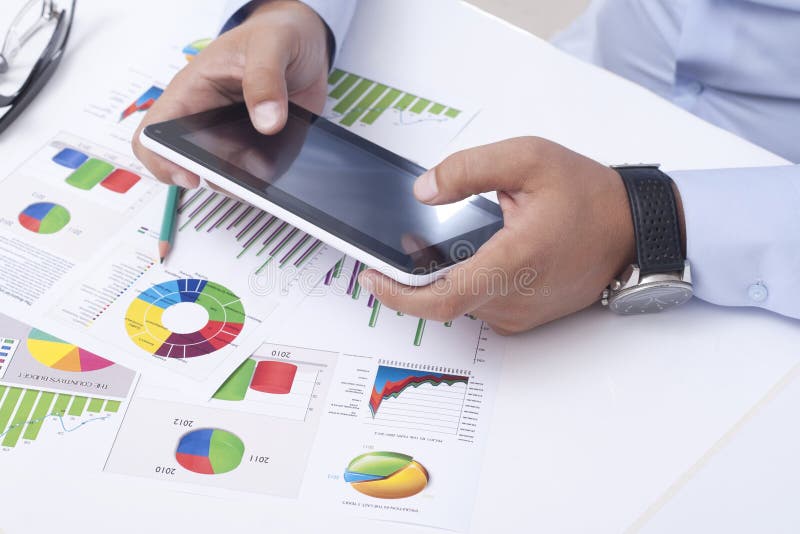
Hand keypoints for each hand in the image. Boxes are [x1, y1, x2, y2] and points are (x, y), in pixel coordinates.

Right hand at [132, 0, 330, 187]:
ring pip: (226, 178)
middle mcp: (207, 122)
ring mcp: (235, 140)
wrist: (305, 39)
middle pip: (190, 165)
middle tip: (239, 181)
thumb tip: (268, 121)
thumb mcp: (270, 45)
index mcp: (192, 92)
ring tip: (266, 176)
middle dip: (212, 178)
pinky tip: (284, 169)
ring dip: (244, 183)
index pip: (152, 133)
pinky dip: (269, 182)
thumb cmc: (274, 33)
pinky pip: (259, 177)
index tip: (190, 174)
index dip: (162, 159)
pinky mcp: (263, 150)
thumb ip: (266, 78)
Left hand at [358, 137, 639, 334]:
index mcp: (514, 261)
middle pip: (443, 297)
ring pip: (461, 301)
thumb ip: (469, 169)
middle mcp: (515, 298)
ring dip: (443, 274)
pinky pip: (480, 304)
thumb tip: (424, 190)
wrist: (633, 230)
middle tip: (406, 241)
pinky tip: (476, 252)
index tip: (371, 277)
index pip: (442, 298)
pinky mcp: (525, 317)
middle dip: (416, 273)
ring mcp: (520, 313)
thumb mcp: (528, 158)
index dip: (398, 295)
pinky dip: (466, 281)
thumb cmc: (588, 196)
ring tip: (448, 238)